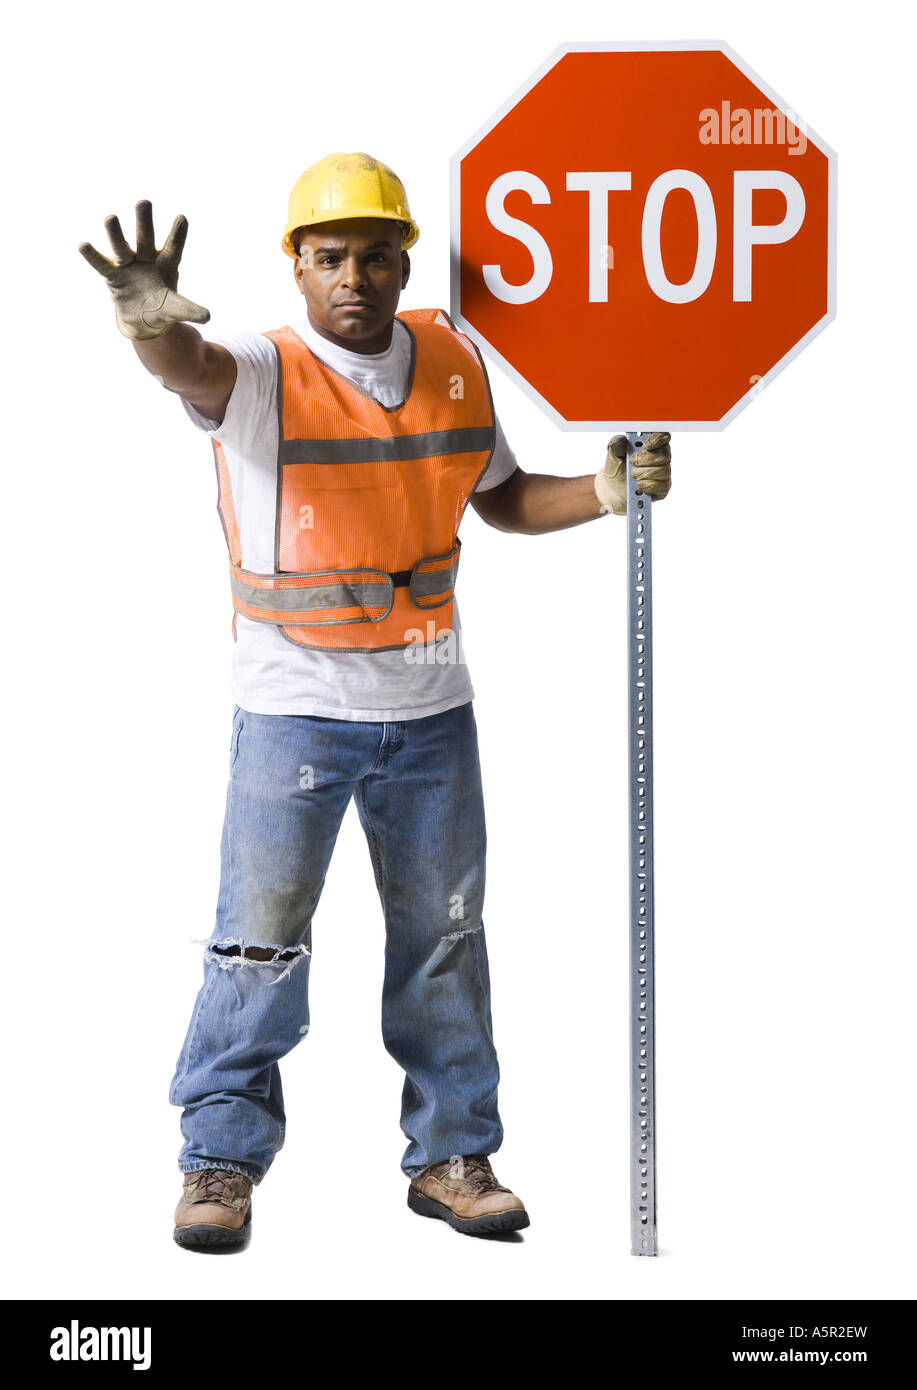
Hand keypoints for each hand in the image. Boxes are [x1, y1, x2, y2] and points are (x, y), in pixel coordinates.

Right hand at [78, 200, 210, 340]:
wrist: (143, 318)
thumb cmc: (163, 307)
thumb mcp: (177, 309)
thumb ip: (190, 310)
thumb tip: (208, 317)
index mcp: (166, 264)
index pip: (173, 248)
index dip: (177, 235)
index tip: (182, 218)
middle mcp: (146, 259)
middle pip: (146, 238)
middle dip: (144, 222)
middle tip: (144, 202)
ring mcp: (128, 265)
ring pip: (121, 246)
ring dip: (116, 233)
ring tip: (110, 217)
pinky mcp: (113, 276)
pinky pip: (101, 265)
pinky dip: (92, 256)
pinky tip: (83, 245)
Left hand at [595, 431, 671, 514]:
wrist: (613, 490)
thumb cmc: (617, 470)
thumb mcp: (613, 456)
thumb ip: (616, 445)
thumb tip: (621, 439)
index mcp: (651, 444)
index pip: (663, 436)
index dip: (657, 439)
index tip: (646, 446)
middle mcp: (661, 457)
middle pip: (664, 455)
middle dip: (645, 460)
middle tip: (632, 463)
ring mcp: (664, 473)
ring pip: (663, 471)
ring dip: (643, 474)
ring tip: (632, 476)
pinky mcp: (663, 488)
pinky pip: (662, 486)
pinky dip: (647, 486)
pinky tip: (638, 485)